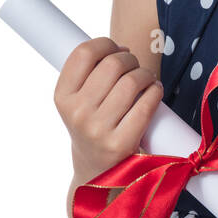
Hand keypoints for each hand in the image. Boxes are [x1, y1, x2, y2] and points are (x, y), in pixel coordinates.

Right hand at [54, 36, 163, 184]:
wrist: (96, 174)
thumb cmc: (93, 126)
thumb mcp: (77, 102)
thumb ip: (88, 74)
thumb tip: (118, 48)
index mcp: (62, 97)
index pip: (83, 53)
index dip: (106, 44)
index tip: (117, 50)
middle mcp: (77, 113)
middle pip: (113, 64)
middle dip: (130, 59)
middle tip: (135, 67)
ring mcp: (98, 130)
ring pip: (132, 81)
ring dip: (146, 75)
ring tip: (146, 81)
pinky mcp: (121, 144)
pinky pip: (147, 104)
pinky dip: (155, 92)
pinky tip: (154, 92)